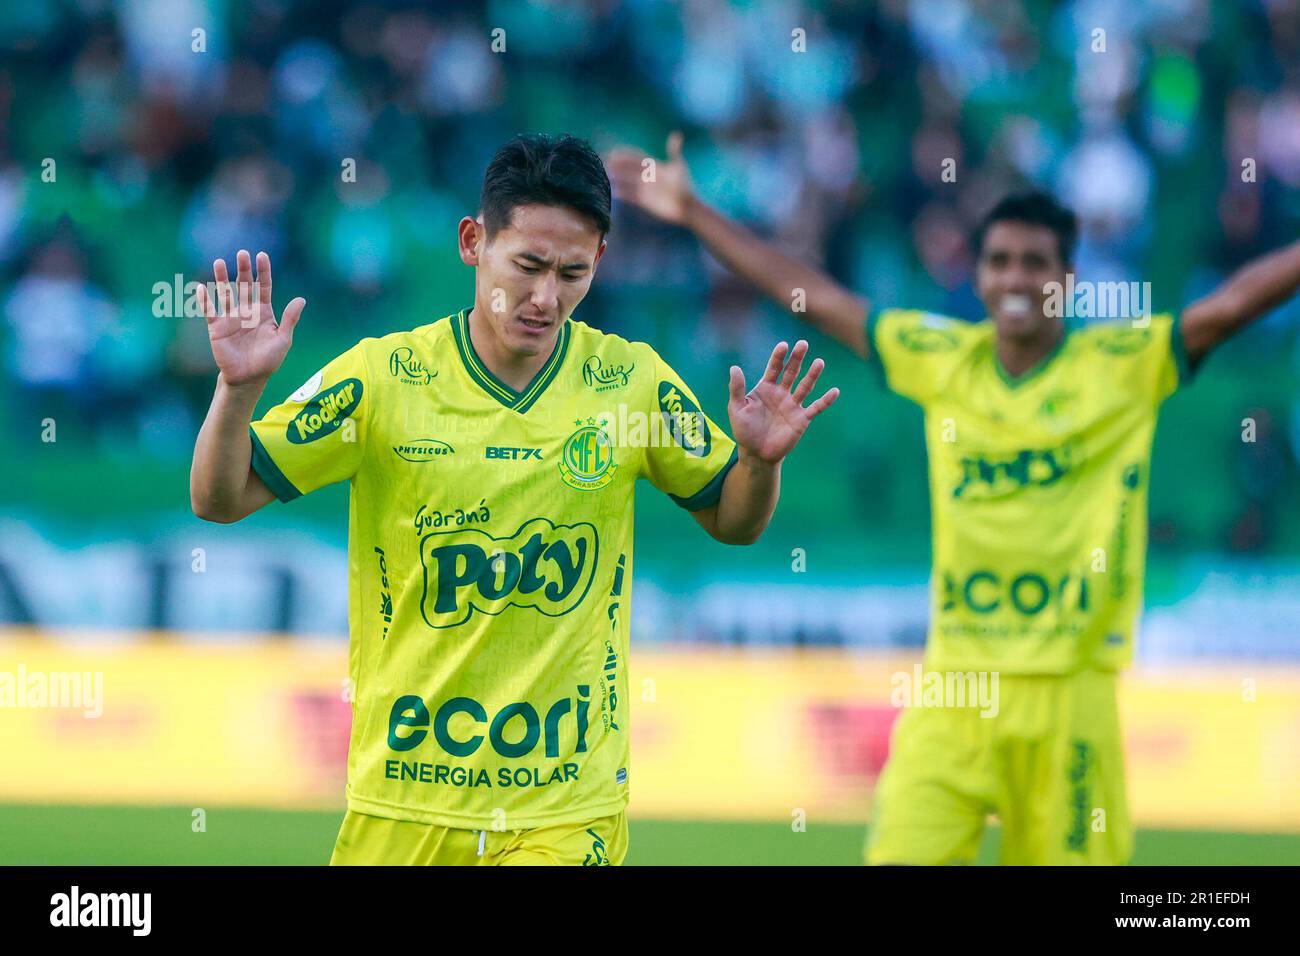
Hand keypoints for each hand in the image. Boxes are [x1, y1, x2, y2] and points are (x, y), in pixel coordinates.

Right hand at [197, 250, 304, 387]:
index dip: (263, 271)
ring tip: (220, 262)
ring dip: (222, 278)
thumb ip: (290, 319)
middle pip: (245, 285)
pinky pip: (210, 312)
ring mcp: (231, 318)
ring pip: (225, 293)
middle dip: (244, 269)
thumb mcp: (283, 339)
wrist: (249, 378)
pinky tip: (202, 288)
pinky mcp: (217, 328)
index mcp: (264, 312)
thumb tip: (301, 299)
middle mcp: (246, 311)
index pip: (264, 286)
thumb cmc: (268, 360)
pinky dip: (206, 301)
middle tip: (242, 253)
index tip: (262, 255)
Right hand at [606, 131, 694, 226]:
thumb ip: (674, 151)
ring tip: (604, 175)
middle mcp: (647, 176)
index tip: (613, 151)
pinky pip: (630, 195)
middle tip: (603, 162)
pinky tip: (612, 191)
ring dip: (616, 178)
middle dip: (616, 165)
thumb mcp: (678, 167)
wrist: (686, 206)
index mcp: (654, 166)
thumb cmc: (684, 185)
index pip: (636, 157)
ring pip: (627, 181)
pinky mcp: (644, 200)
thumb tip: (676, 134)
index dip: (625, 154)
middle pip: (628, 168)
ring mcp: (645, 188)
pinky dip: (622, 193)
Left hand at [727, 340, 839, 464]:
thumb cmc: (745, 430)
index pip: (774, 368)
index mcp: (766, 388)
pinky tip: (835, 391)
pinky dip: (825, 400)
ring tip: (819, 362)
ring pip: (805, 386)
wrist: (757, 453)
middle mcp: (781, 393)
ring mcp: (793, 405)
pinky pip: (816, 408)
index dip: (778, 357)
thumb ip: (737, 389)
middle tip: (803, 344)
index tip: (783, 345)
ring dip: (812, 375)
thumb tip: (734, 367)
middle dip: (797, 358)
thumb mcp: (737, 409)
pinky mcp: (802, 419)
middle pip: (791, 372)